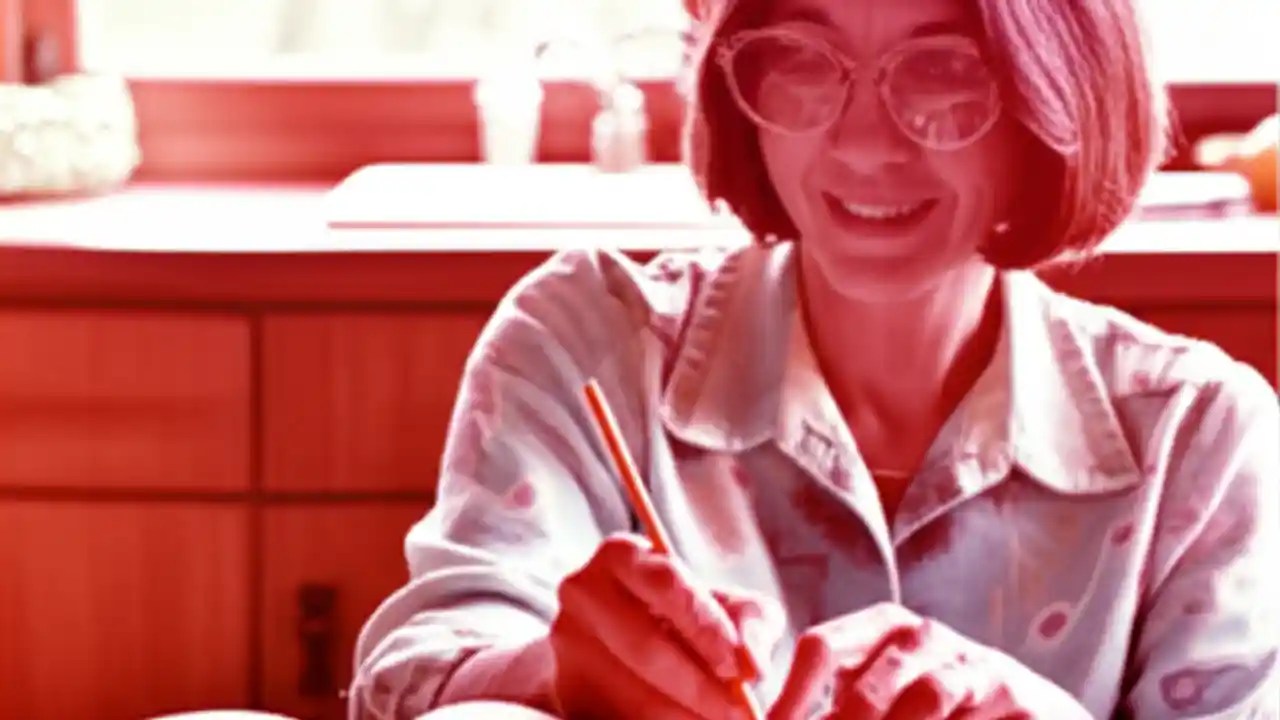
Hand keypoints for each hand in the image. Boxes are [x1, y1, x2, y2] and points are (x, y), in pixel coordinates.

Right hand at [550, 532, 785, 718]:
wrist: (624, 649)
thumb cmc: (688, 620)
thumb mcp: (727, 607)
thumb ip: (751, 622)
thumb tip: (752, 666)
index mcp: (622, 555)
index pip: (664, 582)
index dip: (705, 626)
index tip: (738, 666)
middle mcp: (582, 592)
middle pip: (645, 645)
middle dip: (700, 685)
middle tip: (740, 712)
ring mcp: (567, 644)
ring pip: (631, 691)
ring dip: (684, 714)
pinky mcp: (566, 689)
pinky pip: (618, 716)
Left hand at [767, 603, 1090, 719]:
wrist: (1025, 711)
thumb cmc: (938, 706)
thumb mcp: (880, 698)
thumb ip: (837, 711)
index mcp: (878, 629)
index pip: (820, 648)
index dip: (791, 700)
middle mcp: (921, 637)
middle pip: (866, 691)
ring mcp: (971, 664)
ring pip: (923, 701)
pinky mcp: (1013, 691)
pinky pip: (967, 716)